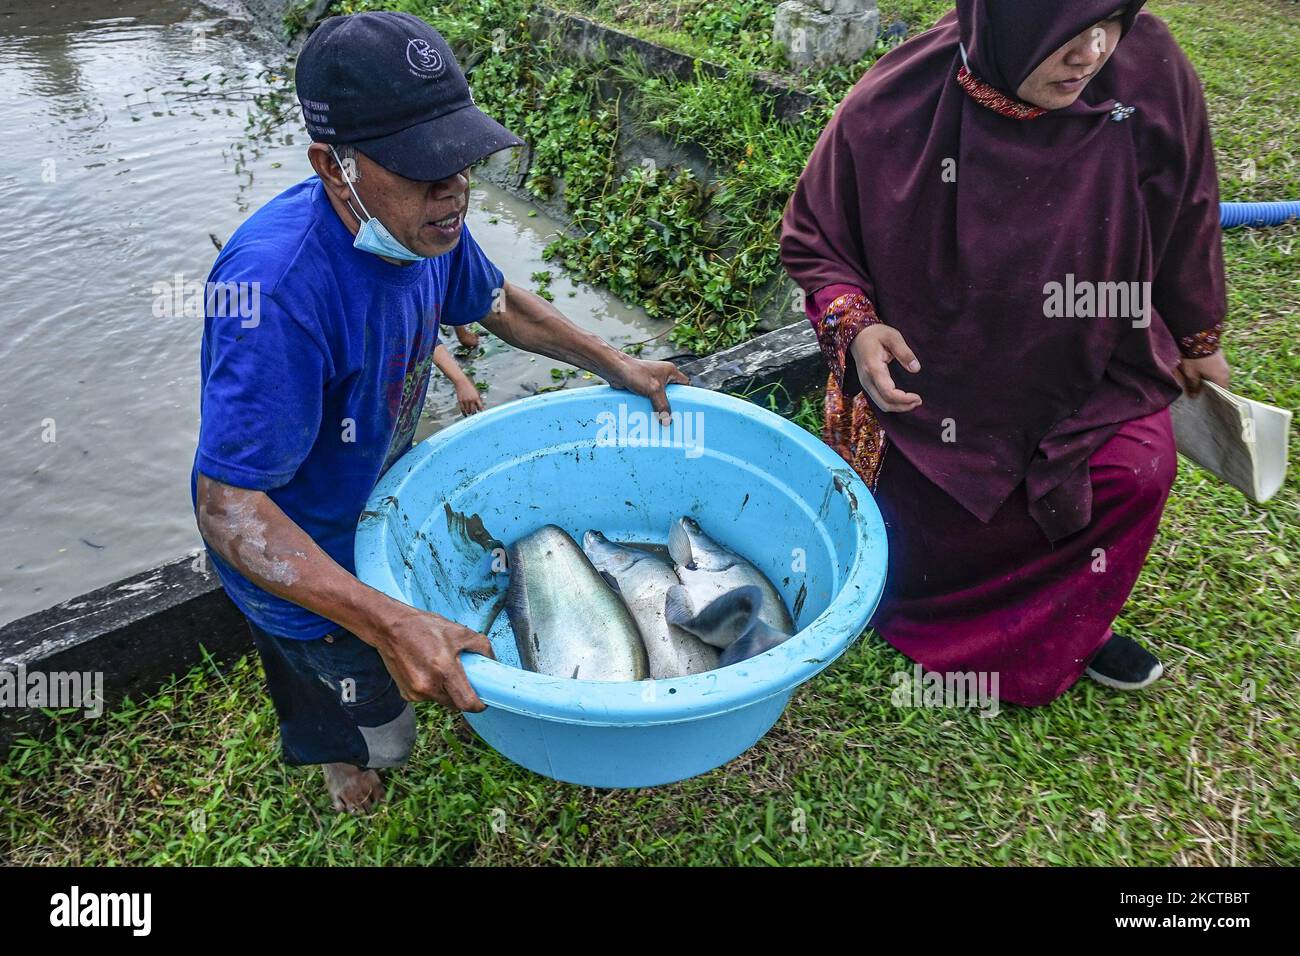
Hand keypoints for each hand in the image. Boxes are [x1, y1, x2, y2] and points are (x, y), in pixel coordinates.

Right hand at [368, 607, 494, 711]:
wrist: (390, 628)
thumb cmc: (423, 627)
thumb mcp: (459, 631)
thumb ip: (481, 646)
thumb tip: (492, 661)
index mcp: (444, 670)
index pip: (466, 703)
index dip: (479, 705)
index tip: (483, 701)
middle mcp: (429, 685)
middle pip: (455, 704)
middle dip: (462, 694)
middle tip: (463, 678)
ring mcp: (416, 692)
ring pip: (441, 700)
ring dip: (446, 690)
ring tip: (441, 668)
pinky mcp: (406, 694)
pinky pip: (427, 697)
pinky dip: (432, 688)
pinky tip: (427, 670)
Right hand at [455, 378, 483, 415]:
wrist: (461, 382)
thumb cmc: (469, 386)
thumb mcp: (476, 392)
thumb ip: (478, 399)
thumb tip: (481, 406)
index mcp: (476, 397)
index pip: (480, 407)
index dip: (481, 411)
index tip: (481, 413)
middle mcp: (471, 400)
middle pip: (474, 410)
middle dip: (475, 413)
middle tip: (475, 414)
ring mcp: (465, 401)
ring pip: (468, 411)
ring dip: (470, 413)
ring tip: (470, 413)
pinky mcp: (460, 401)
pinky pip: (462, 409)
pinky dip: (464, 413)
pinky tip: (465, 415)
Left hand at [607, 357, 689, 423]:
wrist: (615, 371)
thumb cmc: (636, 374)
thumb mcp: (653, 391)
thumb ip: (662, 405)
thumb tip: (667, 421)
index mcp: (670, 372)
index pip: (684, 385)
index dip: (686, 396)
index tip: (686, 408)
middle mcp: (662, 377)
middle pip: (672, 394)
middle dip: (672, 406)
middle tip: (674, 418)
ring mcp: (652, 383)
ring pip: (660, 399)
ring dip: (659, 409)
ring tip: (662, 421)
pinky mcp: (643, 389)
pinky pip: (650, 400)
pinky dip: (650, 408)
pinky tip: (650, 417)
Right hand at [848, 324, 921, 411]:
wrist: (858, 335)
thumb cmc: (876, 334)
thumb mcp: (893, 337)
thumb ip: (904, 352)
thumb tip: (916, 369)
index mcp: (873, 368)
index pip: (888, 392)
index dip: (904, 399)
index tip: (918, 397)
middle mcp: (867, 380)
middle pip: (884, 403)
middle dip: (903, 406)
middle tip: (919, 401)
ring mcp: (865, 384)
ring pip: (881, 405)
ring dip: (898, 407)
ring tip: (914, 401)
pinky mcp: (868, 385)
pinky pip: (880, 400)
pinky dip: (892, 404)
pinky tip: (904, 399)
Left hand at [1174, 350, 1229, 396]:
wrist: (1199, 338)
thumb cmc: (1195, 359)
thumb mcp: (1191, 374)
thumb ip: (1194, 386)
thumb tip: (1195, 397)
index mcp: (1221, 378)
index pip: (1221, 392)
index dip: (1213, 397)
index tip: (1205, 400)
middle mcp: (1226, 372)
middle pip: (1219, 384)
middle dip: (1210, 388)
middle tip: (1200, 393)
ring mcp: (1224, 364)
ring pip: (1217, 376)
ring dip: (1209, 379)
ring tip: (1199, 384)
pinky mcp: (1220, 358)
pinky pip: (1216, 369)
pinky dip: (1210, 373)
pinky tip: (1201, 374)